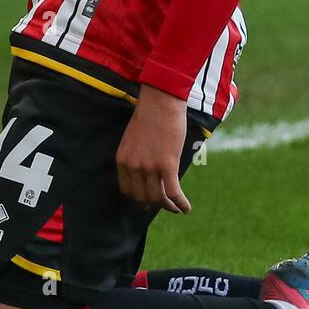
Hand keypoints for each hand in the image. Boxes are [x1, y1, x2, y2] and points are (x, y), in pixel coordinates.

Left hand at [116, 86, 191, 214]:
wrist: (161, 100)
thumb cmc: (151, 114)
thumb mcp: (134, 138)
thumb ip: (136, 155)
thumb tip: (147, 169)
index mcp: (123, 159)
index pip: (127, 189)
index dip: (138, 197)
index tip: (148, 198)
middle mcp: (133, 166)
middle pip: (142, 196)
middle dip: (154, 203)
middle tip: (164, 204)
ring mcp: (150, 166)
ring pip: (158, 197)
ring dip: (168, 205)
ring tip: (176, 208)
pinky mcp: (167, 164)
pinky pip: (173, 191)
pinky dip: (180, 203)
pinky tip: (186, 208)